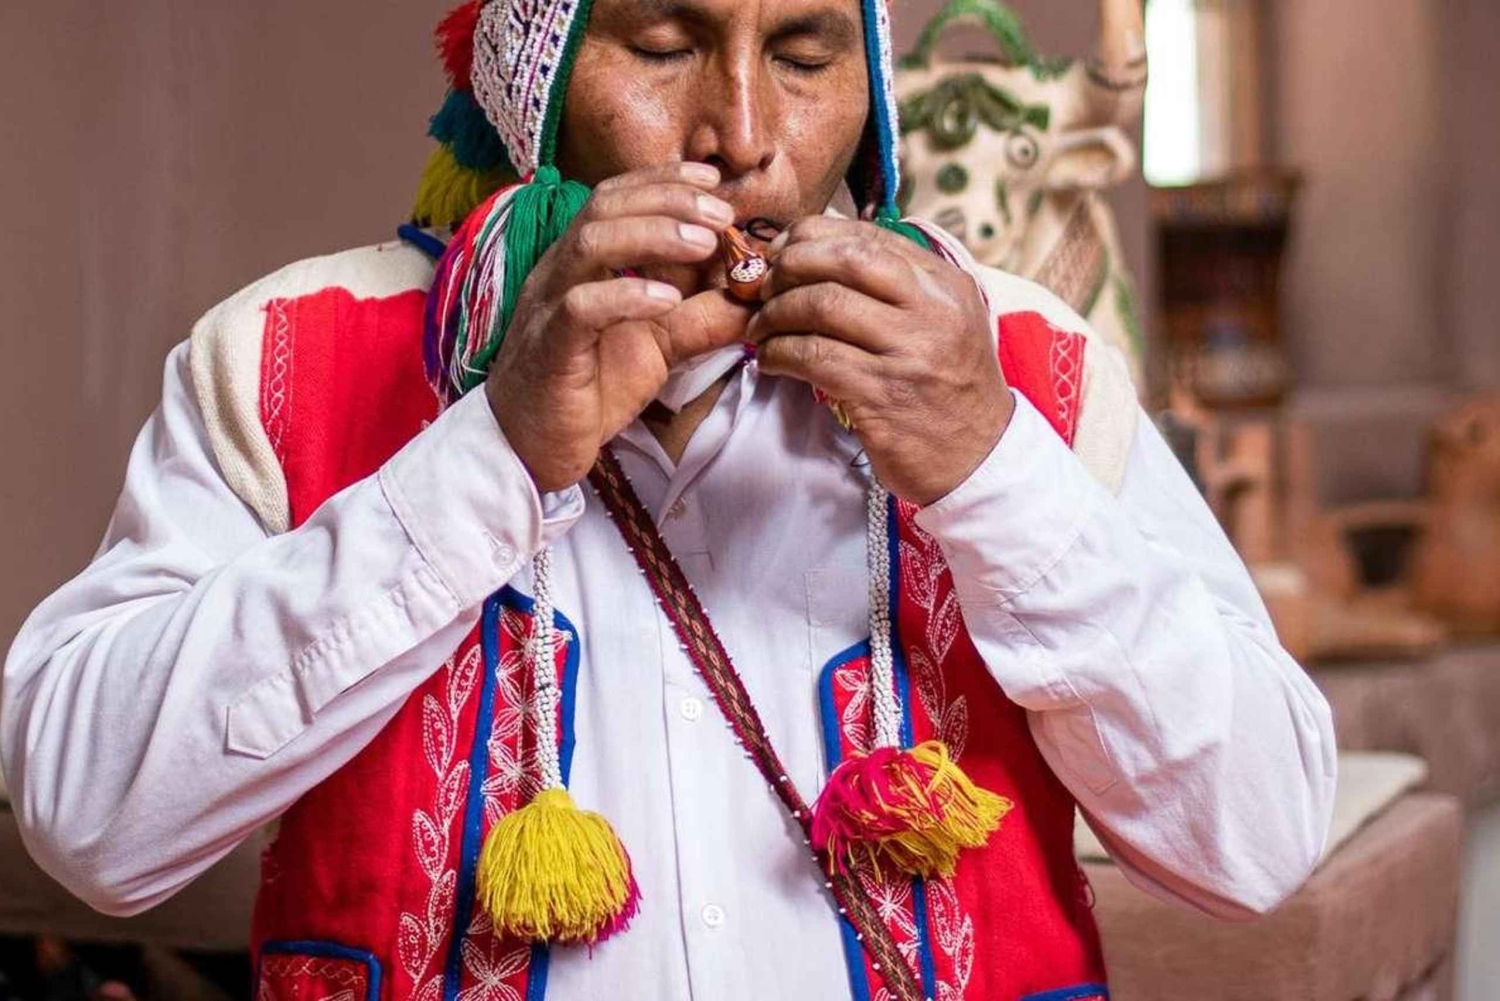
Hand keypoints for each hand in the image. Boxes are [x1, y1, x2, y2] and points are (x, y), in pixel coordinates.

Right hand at [487, 163, 754, 491]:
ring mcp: (550, 305)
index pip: (616, 197)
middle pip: (605, 206)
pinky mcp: (550, 347)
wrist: (533, 447)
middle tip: (721, 213)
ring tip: (704, 243)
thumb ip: (701, 316)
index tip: (713, 180)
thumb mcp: (659, 345)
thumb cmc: (589, 389)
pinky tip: (668, 299)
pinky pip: (581, 306)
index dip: (663, 180)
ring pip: (591, 243)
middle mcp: (561, 271)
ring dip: (653, 234)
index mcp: (582, 263)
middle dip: (668, 199)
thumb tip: (754, 294)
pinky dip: (627, 294)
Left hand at [746, 217, 1013, 505]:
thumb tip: (820, 256)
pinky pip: (813, 357)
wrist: (978, 458)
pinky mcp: (880, 394)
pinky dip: (780, 354)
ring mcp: (908, 352)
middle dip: (788, 267)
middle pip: (843, 261)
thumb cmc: (947, 388)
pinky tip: (771, 361)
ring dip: (775, 314)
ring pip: (822, 306)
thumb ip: (897, 287)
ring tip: (761, 329)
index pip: (868, 237)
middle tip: (762, 289)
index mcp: (944, 284)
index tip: (779, 252)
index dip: (811, 238)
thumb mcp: (944, 322)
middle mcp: (931, 310)